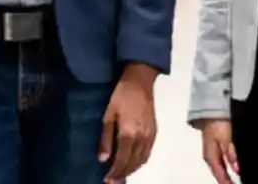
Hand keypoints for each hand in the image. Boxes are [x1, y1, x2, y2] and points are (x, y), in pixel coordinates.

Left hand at [99, 63, 158, 183]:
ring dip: (132, 170)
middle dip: (122, 174)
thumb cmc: (120, 96)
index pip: (122, 160)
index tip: (107, 180)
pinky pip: (148, 153)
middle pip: (132, 163)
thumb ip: (105, 138)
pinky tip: (133, 164)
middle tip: (113, 182)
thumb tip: (103, 159)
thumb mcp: (108, 115)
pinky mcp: (154, 133)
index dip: (115, 172)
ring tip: (121, 175)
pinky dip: (140, 162)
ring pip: (142, 160)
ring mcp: (150, 136)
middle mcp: (141, 138)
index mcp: (128, 134)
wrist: (140, 82)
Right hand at [197, 119, 237, 183]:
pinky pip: (221, 164)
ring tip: (233, 182)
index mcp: (211, 157)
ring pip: (220, 170)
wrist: (211, 112)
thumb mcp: (225, 139)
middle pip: (219, 175)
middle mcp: (210, 157)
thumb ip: (231, 154)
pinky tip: (233, 170)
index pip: (220, 176)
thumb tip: (237, 169)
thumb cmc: (216, 124)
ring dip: (226, 177)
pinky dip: (226, 170)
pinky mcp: (215, 149)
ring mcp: (212, 153)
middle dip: (226, 182)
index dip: (227, 183)